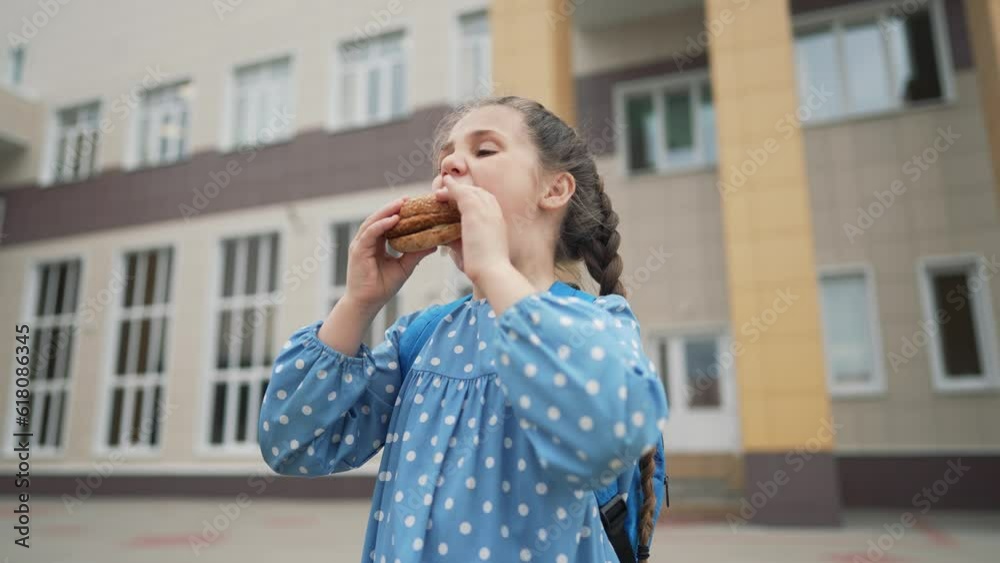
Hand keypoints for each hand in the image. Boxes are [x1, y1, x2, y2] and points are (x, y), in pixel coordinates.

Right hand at [342, 196, 435, 313]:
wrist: (368, 303)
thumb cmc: (382, 287)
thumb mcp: (404, 267)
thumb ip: (415, 254)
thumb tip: (433, 244)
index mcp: (375, 243)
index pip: (385, 223)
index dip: (397, 213)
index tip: (412, 205)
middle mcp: (366, 241)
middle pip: (379, 218)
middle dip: (392, 207)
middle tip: (408, 199)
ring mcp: (360, 245)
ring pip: (373, 222)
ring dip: (387, 211)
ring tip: (401, 204)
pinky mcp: (358, 251)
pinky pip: (370, 233)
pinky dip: (381, 225)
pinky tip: (393, 219)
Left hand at [434, 174, 511, 283]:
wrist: (492, 272)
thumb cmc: (484, 268)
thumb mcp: (472, 250)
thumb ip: (460, 241)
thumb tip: (445, 238)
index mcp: (498, 222)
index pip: (486, 202)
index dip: (473, 199)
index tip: (460, 200)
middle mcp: (494, 213)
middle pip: (479, 193)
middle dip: (463, 191)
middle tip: (447, 193)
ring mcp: (486, 211)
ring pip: (469, 191)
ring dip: (454, 189)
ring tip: (440, 191)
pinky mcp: (474, 212)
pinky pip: (462, 193)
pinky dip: (452, 188)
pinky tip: (444, 185)